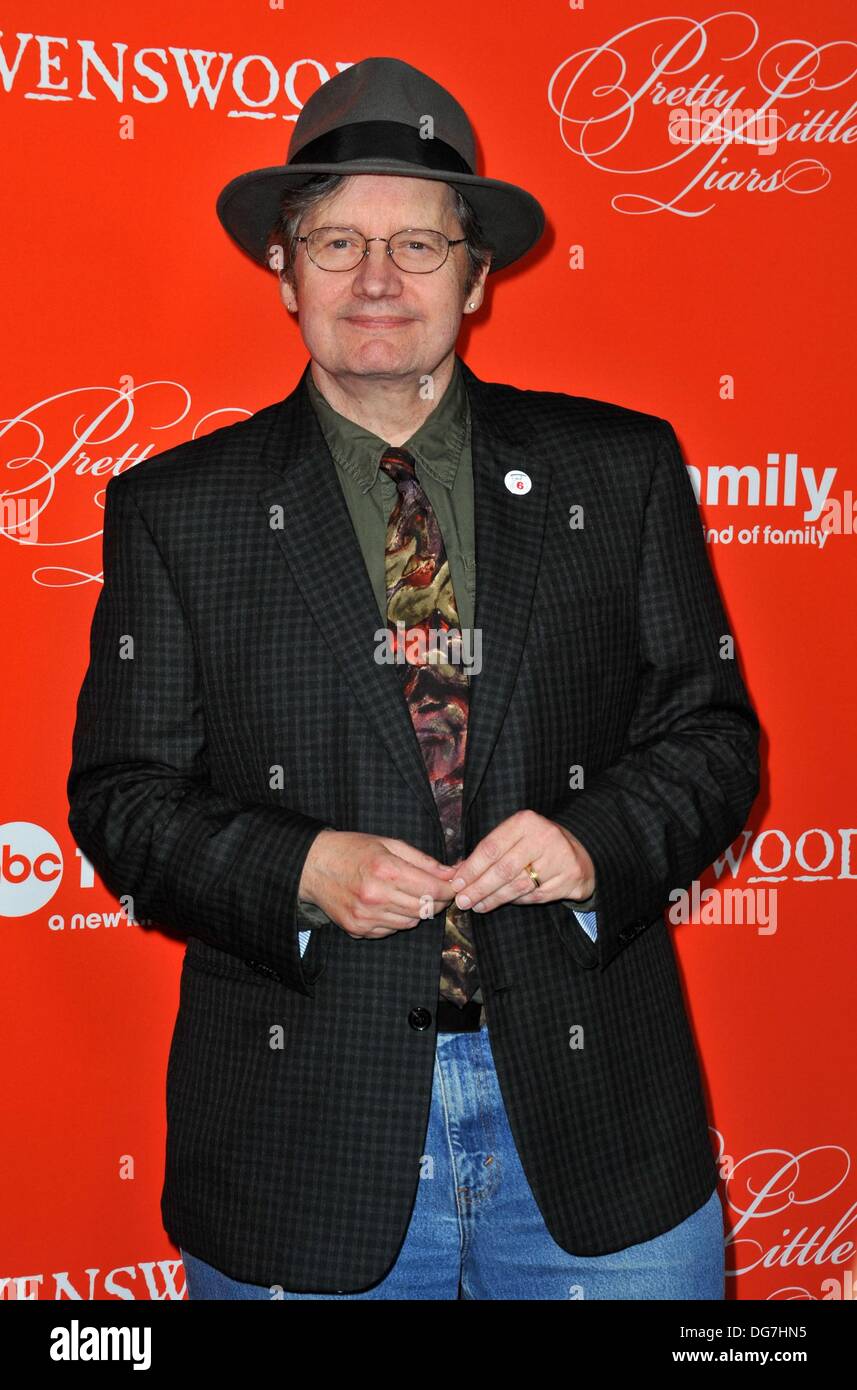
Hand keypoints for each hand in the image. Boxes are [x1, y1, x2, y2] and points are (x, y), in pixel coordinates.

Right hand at [298, 830, 458, 940]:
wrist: (313, 867)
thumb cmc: (352, 850)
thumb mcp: (388, 843)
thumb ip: (422, 860)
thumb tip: (451, 872)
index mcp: (386, 870)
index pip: (433, 889)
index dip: (450, 889)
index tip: (454, 885)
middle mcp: (376, 897)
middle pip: (426, 908)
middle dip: (438, 900)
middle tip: (436, 889)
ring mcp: (366, 916)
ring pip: (411, 922)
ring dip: (418, 910)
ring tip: (408, 893)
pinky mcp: (358, 929)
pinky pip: (391, 930)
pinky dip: (397, 919)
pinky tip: (389, 904)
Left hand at [447, 810, 594, 912]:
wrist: (577, 853)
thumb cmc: (535, 844)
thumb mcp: (513, 838)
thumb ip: (486, 853)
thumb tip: (455, 872)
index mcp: (525, 822)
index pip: (491, 847)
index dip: (471, 868)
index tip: (456, 883)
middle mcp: (544, 837)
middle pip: (503, 869)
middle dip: (479, 887)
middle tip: (462, 901)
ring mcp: (559, 858)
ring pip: (518, 885)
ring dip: (493, 898)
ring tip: (476, 906)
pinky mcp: (569, 879)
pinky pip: (534, 896)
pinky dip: (514, 901)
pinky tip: (500, 903)